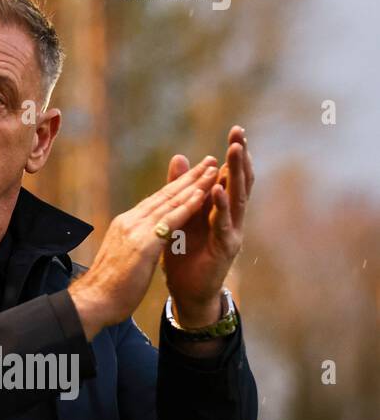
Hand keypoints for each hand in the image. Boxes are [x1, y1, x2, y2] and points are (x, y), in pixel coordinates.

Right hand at [68, 156, 219, 339]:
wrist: (93, 301)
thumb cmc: (108, 287)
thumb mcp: (124, 257)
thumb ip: (134, 243)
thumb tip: (142, 241)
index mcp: (125, 224)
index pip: (155, 202)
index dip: (176, 186)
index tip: (194, 174)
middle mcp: (130, 221)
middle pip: (164, 195)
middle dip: (189, 177)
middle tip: (210, 161)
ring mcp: (135, 230)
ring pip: (170, 202)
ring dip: (194, 184)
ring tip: (213, 169)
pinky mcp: (143, 244)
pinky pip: (170, 221)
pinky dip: (187, 205)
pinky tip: (201, 194)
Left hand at [162, 125, 253, 326]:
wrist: (187, 289)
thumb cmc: (185, 250)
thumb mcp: (182, 213)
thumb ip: (182, 187)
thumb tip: (180, 156)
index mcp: (219, 208)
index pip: (229, 176)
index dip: (234, 155)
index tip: (236, 130)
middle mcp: (231, 217)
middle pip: (238, 182)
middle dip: (239, 158)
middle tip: (239, 133)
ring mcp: (231, 232)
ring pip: (236, 198)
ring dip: (234, 175)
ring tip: (234, 152)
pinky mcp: (225, 248)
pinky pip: (223, 224)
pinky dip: (221, 206)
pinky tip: (218, 190)